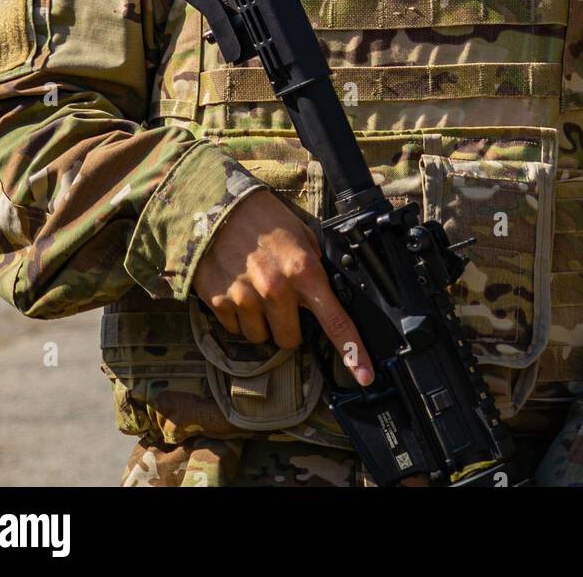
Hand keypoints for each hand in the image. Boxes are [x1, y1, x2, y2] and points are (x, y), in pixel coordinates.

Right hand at [192, 187, 374, 386]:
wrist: (218, 206)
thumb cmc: (264, 219)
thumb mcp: (302, 236)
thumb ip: (315, 268)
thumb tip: (329, 295)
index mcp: (304, 271)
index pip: (335, 320)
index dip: (353, 351)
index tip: (365, 375)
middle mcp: (276, 289)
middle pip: (290, 340)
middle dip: (288, 326)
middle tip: (280, 299)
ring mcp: (246, 298)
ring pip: (261, 338)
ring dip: (261, 322)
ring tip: (255, 289)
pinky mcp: (220, 302)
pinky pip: (236, 329)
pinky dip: (238, 316)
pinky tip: (237, 288)